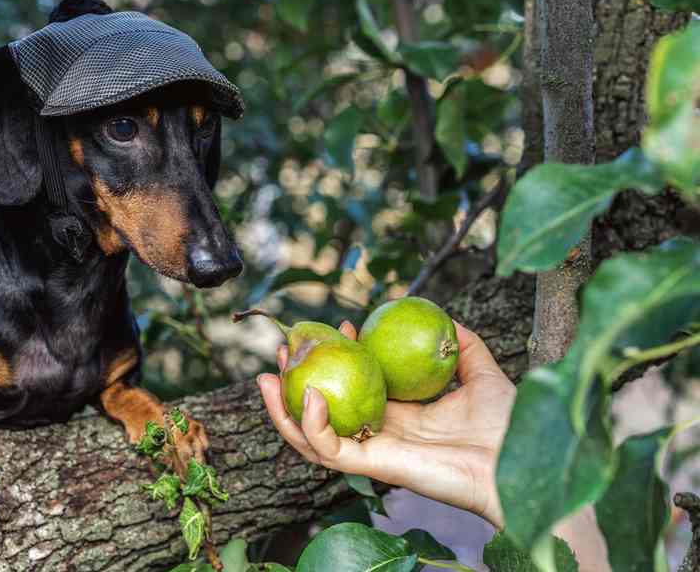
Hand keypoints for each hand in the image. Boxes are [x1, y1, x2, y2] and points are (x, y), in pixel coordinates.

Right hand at [257, 320, 515, 527]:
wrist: (518, 459)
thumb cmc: (506, 425)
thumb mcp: (482, 374)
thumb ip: (464, 347)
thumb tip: (446, 319)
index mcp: (400, 416)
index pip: (354, 388)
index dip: (341, 356)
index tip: (343, 325)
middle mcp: (379, 435)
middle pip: (321, 414)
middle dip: (292, 384)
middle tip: (281, 352)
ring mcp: (373, 452)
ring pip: (310, 438)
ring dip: (282, 409)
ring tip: (267, 377)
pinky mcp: (373, 466)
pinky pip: (328, 449)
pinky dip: (308, 426)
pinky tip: (305, 395)